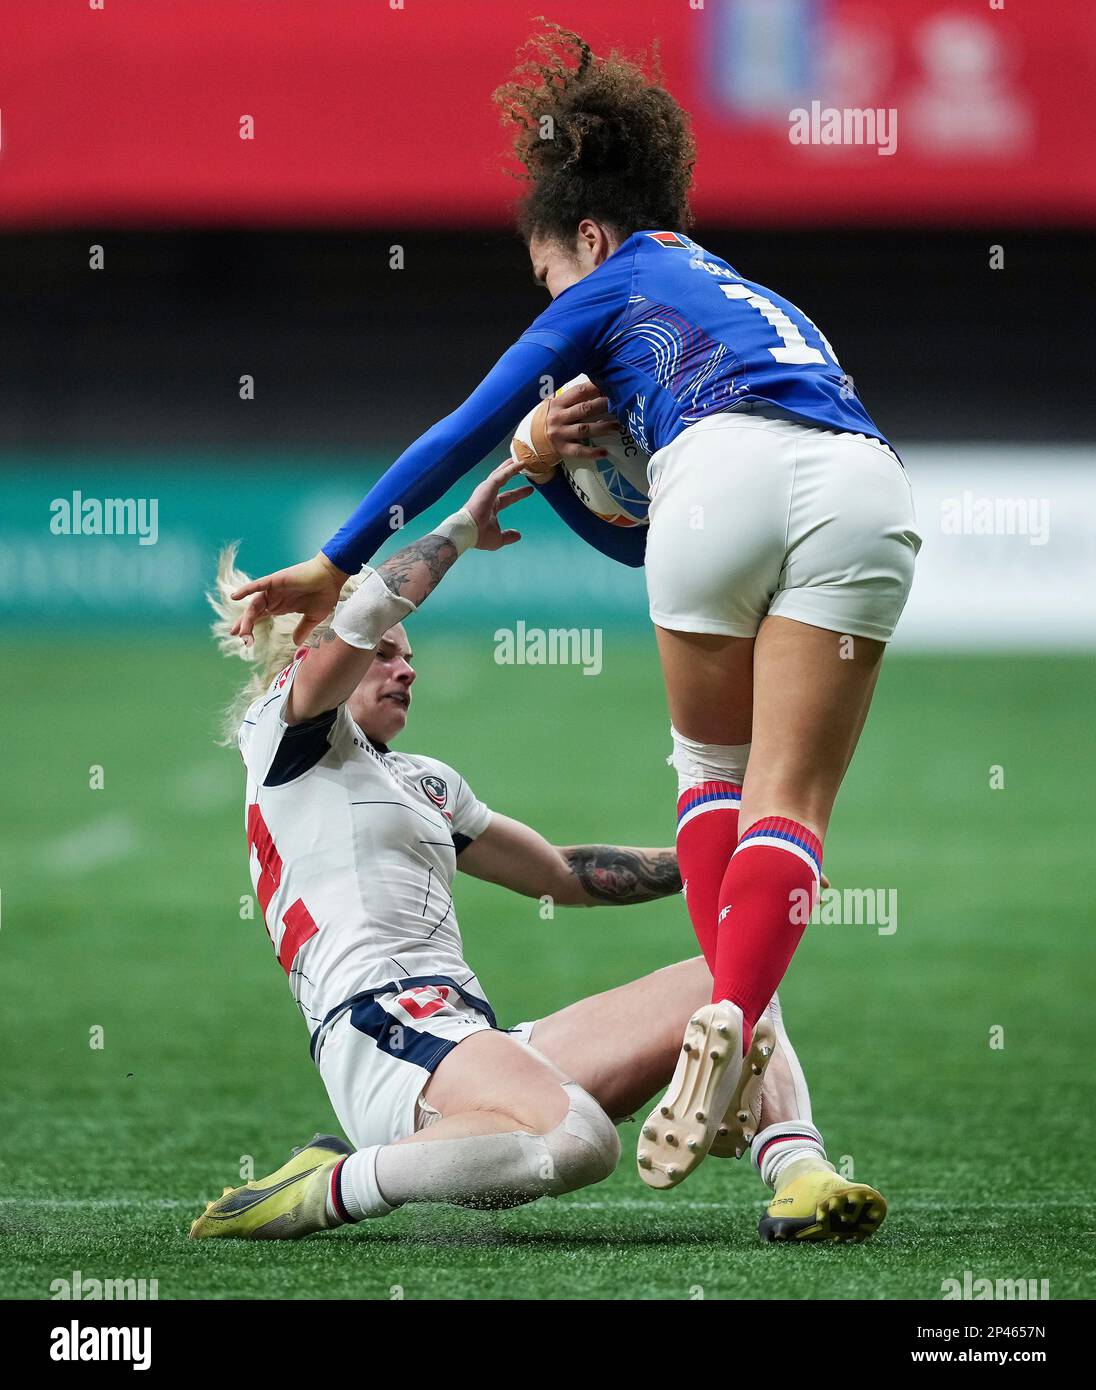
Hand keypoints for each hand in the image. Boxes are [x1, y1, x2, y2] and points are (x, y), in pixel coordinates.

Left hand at [230, 551, 348, 644]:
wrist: (332, 578)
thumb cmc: (324, 594)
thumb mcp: (313, 617)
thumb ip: (303, 629)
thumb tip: (296, 643)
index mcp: (281, 606)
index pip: (260, 617)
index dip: (250, 627)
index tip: (244, 641)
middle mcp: (274, 598)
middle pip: (254, 613)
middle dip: (245, 625)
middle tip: (239, 638)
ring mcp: (273, 589)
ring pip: (254, 604)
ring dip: (246, 617)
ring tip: (239, 630)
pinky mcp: (275, 581)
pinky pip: (257, 585)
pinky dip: (245, 589)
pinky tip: (234, 596)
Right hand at [463, 456, 533, 551]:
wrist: (468, 532)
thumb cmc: (480, 536)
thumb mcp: (498, 538)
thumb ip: (508, 535)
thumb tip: (518, 535)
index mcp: (491, 507)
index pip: (507, 497)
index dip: (519, 493)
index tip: (530, 490)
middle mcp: (488, 496)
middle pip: (502, 480)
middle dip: (512, 473)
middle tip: (523, 466)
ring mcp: (487, 489)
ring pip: (501, 473)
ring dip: (511, 465)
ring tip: (522, 458)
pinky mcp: (488, 486)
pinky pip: (503, 474)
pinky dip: (512, 468)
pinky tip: (521, 463)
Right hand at [544, 378, 618, 460]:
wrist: (532, 440)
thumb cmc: (548, 419)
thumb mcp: (553, 404)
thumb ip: (568, 396)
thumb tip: (591, 382)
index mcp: (558, 403)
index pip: (578, 392)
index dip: (595, 388)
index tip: (609, 386)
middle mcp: (558, 417)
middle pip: (584, 409)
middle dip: (602, 406)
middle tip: (618, 404)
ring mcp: (560, 434)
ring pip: (584, 429)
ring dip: (602, 428)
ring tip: (616, 426)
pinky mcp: (563, 449)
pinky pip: (579, 451)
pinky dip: (592, 453)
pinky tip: (604, 452)